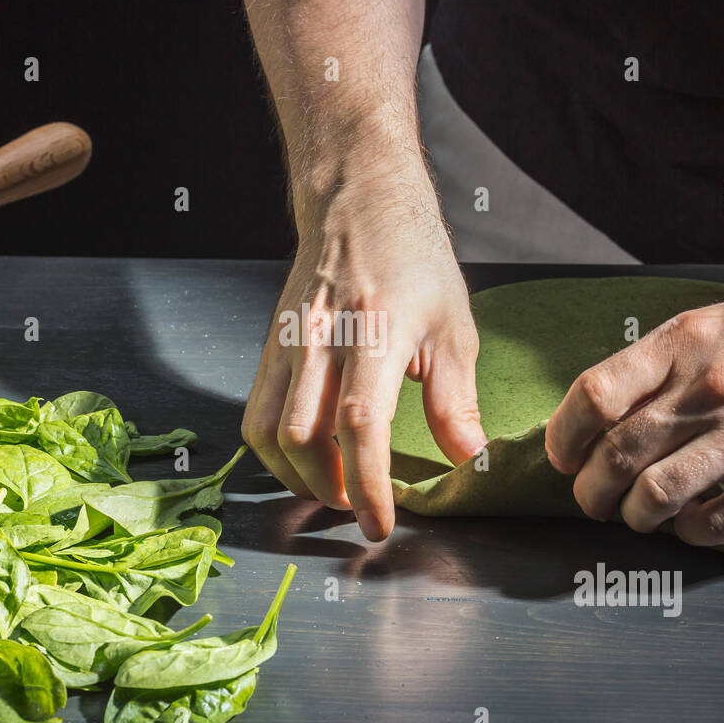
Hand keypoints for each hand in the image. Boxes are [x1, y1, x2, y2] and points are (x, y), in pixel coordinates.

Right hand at [242, 164, 486, 539]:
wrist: (357, 199)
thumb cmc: (413, 258)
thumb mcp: (453, 325)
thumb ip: (455, 400)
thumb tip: (468, 461)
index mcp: (375, 331)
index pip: (360, 423)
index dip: (369, 483)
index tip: (380, 523)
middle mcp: (321, 338)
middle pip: (304, 437)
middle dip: (331, 489)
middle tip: (363, 506)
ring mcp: (286, 342)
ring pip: (270, 433)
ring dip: (299, 476)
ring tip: (335, 487)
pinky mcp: (269, 347)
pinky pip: (256, 416)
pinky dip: (276, 452)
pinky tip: (307, 458)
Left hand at [544, 273, 723, 544]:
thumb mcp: (712, 325)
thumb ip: (656, 366)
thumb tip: (598, 415)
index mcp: (684, 345)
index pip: (593, 396)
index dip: (563, 436)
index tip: (562, 456)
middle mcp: (710, 392)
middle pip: (615, 456)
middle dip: (590, 490)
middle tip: (591, 498)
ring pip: (654, 498)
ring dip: (632, 516)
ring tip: (634, 515)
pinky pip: (712, 524)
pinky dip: (687, 531)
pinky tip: (689, 520)